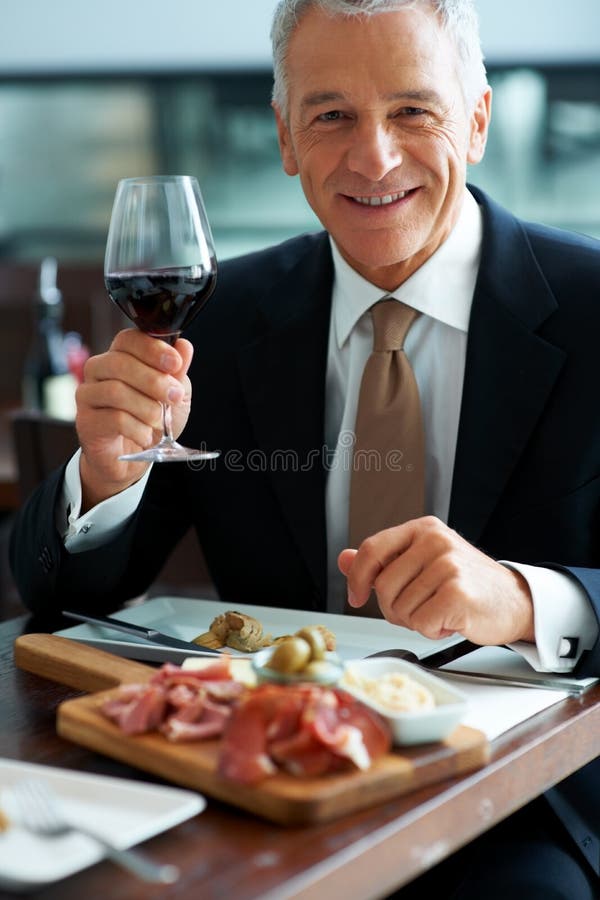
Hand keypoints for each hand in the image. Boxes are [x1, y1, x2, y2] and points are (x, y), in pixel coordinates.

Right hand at [75, 328, 193, 509]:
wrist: (132, 458)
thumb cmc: (150, 421)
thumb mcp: (174, 396)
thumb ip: (178, 372)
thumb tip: (184, 347)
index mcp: (121, 357)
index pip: (128, 339)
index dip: (152, 348)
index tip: (175, 363)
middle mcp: (99, 371)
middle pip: (119, 363)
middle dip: (153, 380)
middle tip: (173, 396)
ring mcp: (88, 395)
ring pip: (116, 391)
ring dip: (147, 407)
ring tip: (160, 421)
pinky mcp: (86, 421)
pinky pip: (113, 419)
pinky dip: (137, 429)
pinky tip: (145, 436)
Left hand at [338, 516, 534, 645]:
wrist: (514, 601)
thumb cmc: (466, 583)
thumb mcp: (421, 563)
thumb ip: (382, 561)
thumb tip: (343, 558)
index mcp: (423, 529)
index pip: (371, 549)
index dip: (357, 578)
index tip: (356, 597)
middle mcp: (435, 541)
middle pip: (383, 586)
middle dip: (394, 608)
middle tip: (420, 609)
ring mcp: (448, 565)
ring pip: (400, 608)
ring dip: (416, 621)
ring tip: (440, 611)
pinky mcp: (457, 593)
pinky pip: (420, 623)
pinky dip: (432, 631)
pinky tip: (450, 621)